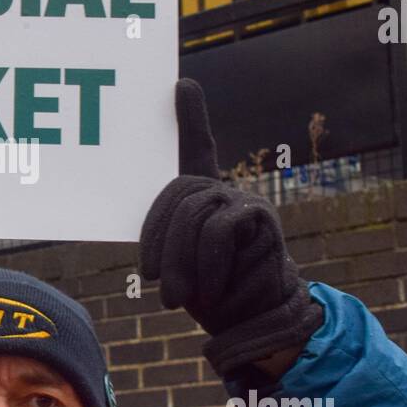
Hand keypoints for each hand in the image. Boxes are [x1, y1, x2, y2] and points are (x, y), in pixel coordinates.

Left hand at [138, 79, 322, 379]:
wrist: (251, 321)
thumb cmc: (206, 290)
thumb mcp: (177, 264)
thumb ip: (168, 240)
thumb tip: (145, 243)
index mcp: (199, 196)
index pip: (195, 148)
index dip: (190, 117)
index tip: (182, 84)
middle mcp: (222, 190)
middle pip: (180, 194)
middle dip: (160, 241)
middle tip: (153, 283)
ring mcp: (244, 201)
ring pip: (195, 214)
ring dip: (180, 260)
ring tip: (175, 297)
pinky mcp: (261, 218)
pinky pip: (219, 230)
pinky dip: (208, 265)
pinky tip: (209, 292)